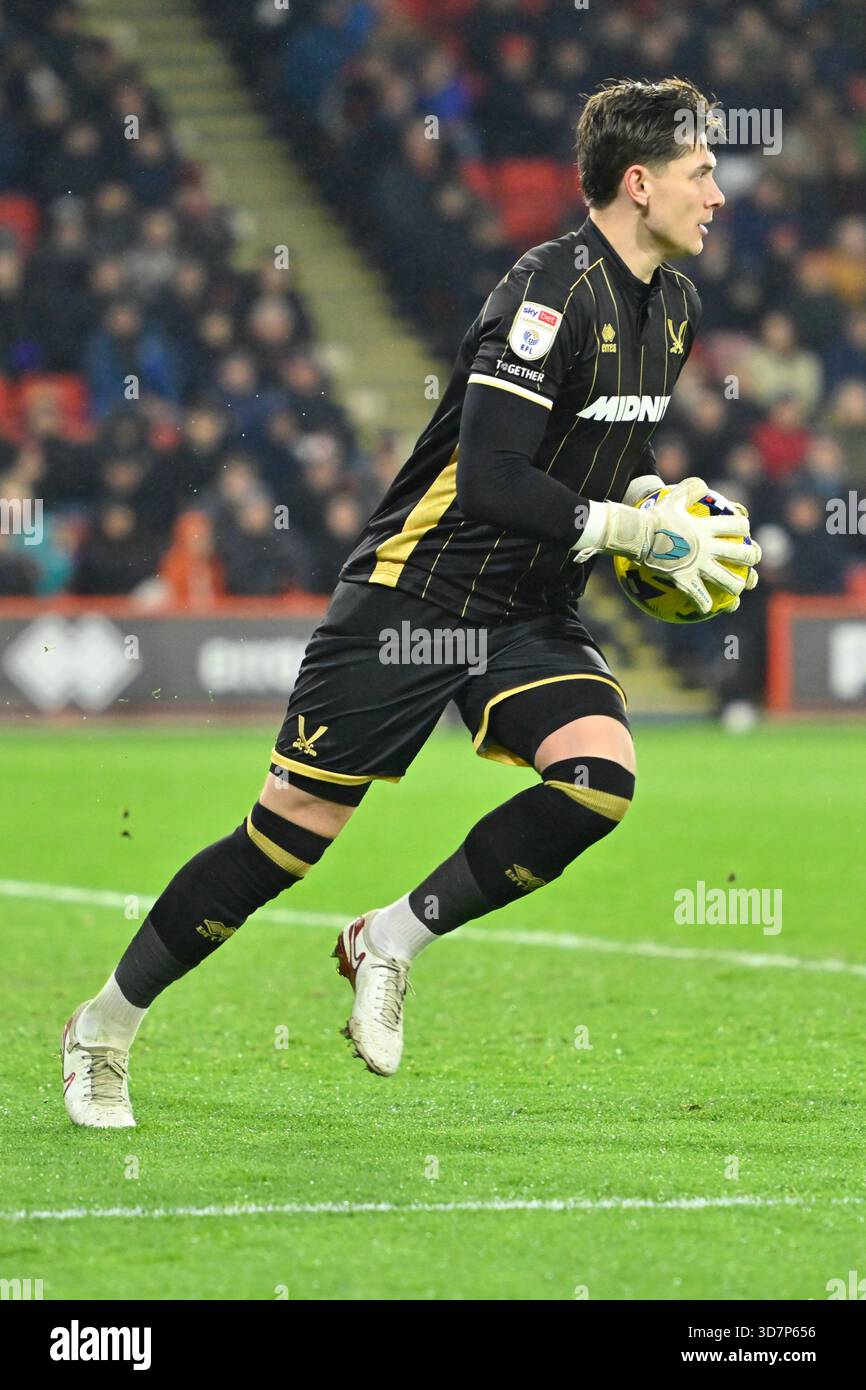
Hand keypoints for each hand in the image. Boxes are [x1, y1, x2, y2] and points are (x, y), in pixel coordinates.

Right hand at [642, 478, 759, 614]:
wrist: (639, 535)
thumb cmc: (655, 516)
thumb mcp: (674, 497)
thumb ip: (692, 488)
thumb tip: (704, 485)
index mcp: (708, 528)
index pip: (737, 526)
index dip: (744, 528)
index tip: (743, 531)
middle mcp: (708, 548)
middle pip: (742, 555)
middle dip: (752, 557)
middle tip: (752, 560)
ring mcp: (698, 565)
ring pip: (727, 580)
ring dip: (736, 586)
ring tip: (738, 589)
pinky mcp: (685, 580)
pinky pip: (699, 596)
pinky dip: (705, 604)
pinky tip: (708, 609)